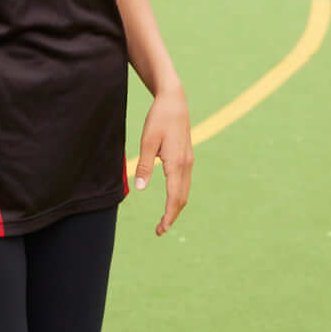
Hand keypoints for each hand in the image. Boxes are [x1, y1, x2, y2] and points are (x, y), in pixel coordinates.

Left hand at [133, 84, 192, 235]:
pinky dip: (179, 195)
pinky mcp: (187, 156)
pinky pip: (185, 182)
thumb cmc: (159, 119)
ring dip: (176, 206)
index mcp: (176, 163)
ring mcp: (189, 161)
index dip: (168, 216)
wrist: (174, 101)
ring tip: (164, 218)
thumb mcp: (147, 141)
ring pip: (185, 191)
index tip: (161, 229)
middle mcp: (186, 165)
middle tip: (160, 230)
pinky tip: (172, 198)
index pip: (174, 197)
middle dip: (172, 215)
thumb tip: (142, 189)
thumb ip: (145, 166)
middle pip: (182, 198)